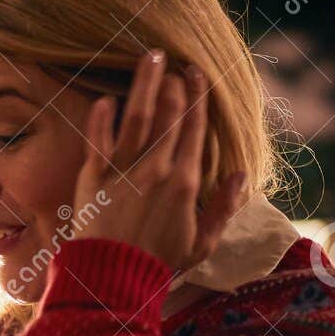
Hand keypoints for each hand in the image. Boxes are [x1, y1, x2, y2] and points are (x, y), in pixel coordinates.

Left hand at [73, 49, 245, 272]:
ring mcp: (123, 171)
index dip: (198, 97)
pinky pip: (97, 140)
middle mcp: (156, 169)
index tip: (198, 73)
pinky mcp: (92, 178)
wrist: (112, 278)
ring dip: (143, 85)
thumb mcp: (202, 242)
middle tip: (174, 59)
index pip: (195, 128)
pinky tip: (104, 99)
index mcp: (185, 181)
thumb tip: (242, 176)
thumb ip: (223, 208)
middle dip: (173, 84)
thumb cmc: (159, 263)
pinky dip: (100, 118)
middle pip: (168, 115)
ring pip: (135, 118)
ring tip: (149, 57)